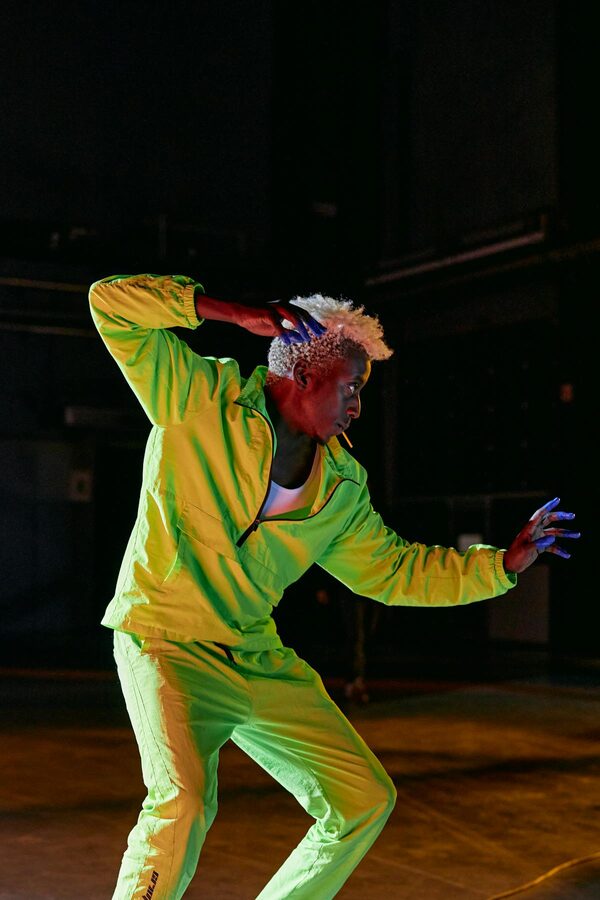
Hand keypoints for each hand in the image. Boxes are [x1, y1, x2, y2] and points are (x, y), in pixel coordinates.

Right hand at [194, 292, 325, 343]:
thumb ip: (288, 333)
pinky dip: (282, 332)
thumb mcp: (275, 331)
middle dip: (311, 324)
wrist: (240, 315)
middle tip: (320, 334)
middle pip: (301, 314)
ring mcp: (274, 309)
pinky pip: (276, 323)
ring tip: (306, 338)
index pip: (303, 315)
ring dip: (300, 327)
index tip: (323, 331)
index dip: (314, 323)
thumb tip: (301, 339)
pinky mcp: (266, 313)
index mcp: (286, 310)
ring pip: (291, 316)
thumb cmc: (257, 321)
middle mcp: (282, 307)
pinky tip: (286, 341)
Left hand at [503, 497, 579, 573]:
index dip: (549, 506)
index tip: (557, 499)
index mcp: (530, 528)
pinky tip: (567, 555)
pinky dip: (560, 550)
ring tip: (577, 535)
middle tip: (573, 516)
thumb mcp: (527, 549)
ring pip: (554, 533)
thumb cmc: (516, 555)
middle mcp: (535, 531)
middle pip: (550, 520)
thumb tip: (553, 538)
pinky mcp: (540, 547)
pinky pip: (553, 546)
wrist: (510, 565)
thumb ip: (539, 543)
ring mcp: (538, 538)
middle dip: (561, 517)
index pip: (540, 514)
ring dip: (565, 533)